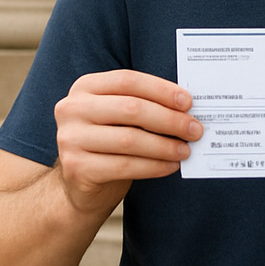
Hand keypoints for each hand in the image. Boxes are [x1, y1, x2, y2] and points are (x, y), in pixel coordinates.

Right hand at [53, 69, 200, 216]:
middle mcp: (71, 109)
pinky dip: (154, 166)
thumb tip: (187, 106)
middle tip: (194, 129)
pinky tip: (170, 166)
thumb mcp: (117, 116)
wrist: (79, 184)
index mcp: (84, 87)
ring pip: (130, 139)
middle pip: (131, 108)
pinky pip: (125, 166)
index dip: (161, 90)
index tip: (188, 102)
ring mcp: (70, 139)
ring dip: (165, 146)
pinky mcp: (76, 168)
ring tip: (186, 150)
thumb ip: (141, 104)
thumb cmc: (107, 142)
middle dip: (169, 119)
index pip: (128, 81)